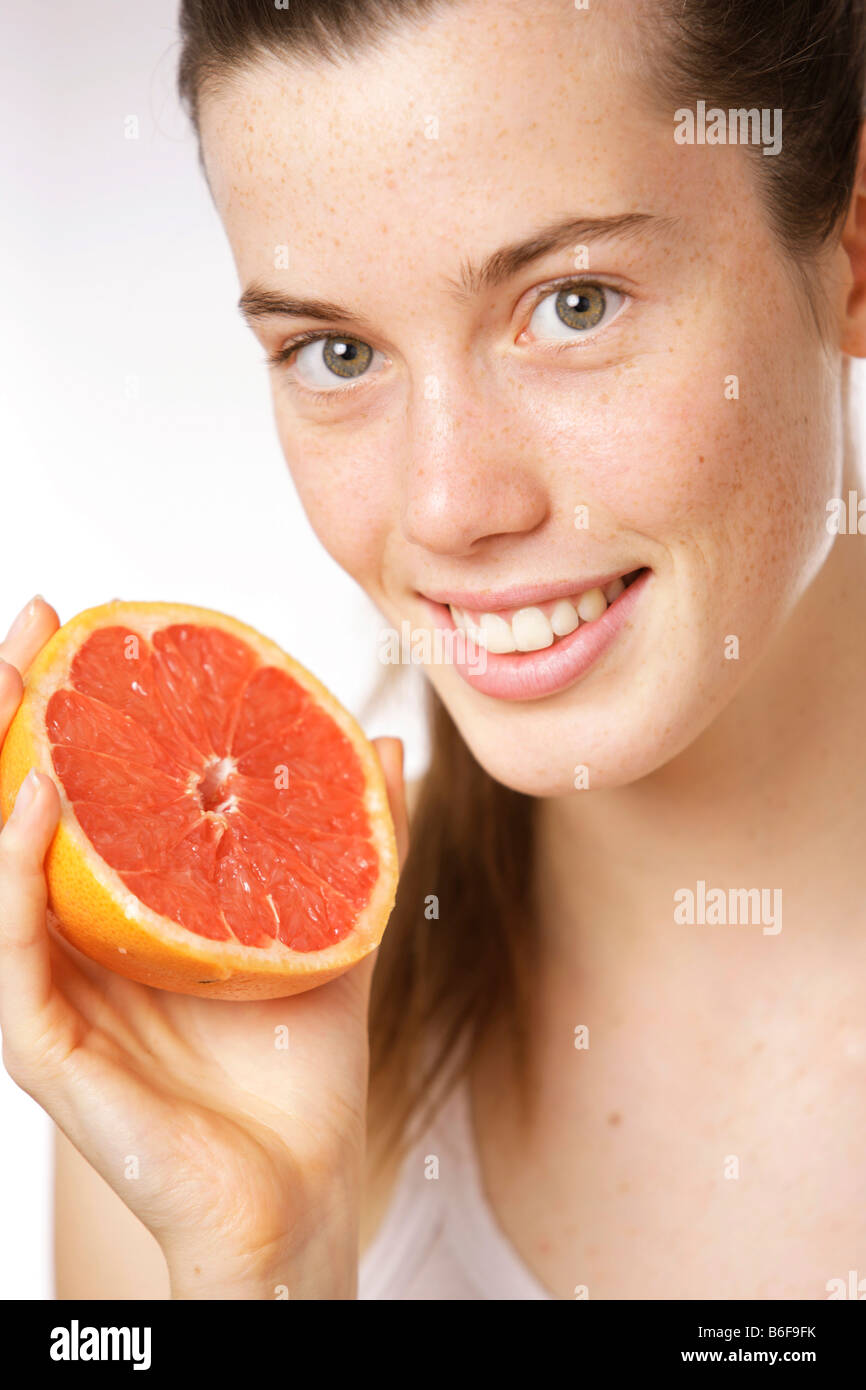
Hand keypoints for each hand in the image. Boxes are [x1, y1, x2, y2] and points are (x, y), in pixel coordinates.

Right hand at [0, 596, 409, 1298]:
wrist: (301, 1189)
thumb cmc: (299, 1072)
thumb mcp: (328, 928)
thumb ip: (353, 841)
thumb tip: (384, 746)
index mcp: (133, 912)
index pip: (88, 793)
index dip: (77, 708)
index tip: (86, 622)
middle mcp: (81, 940)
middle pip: (28, 807)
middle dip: (21, 711)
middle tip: (33, 622)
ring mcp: (55, 989)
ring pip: (0, 862)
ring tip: (16, 677)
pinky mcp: (46, 1042)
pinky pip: (14, 941)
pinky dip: (14, 867)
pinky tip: (36, 797)